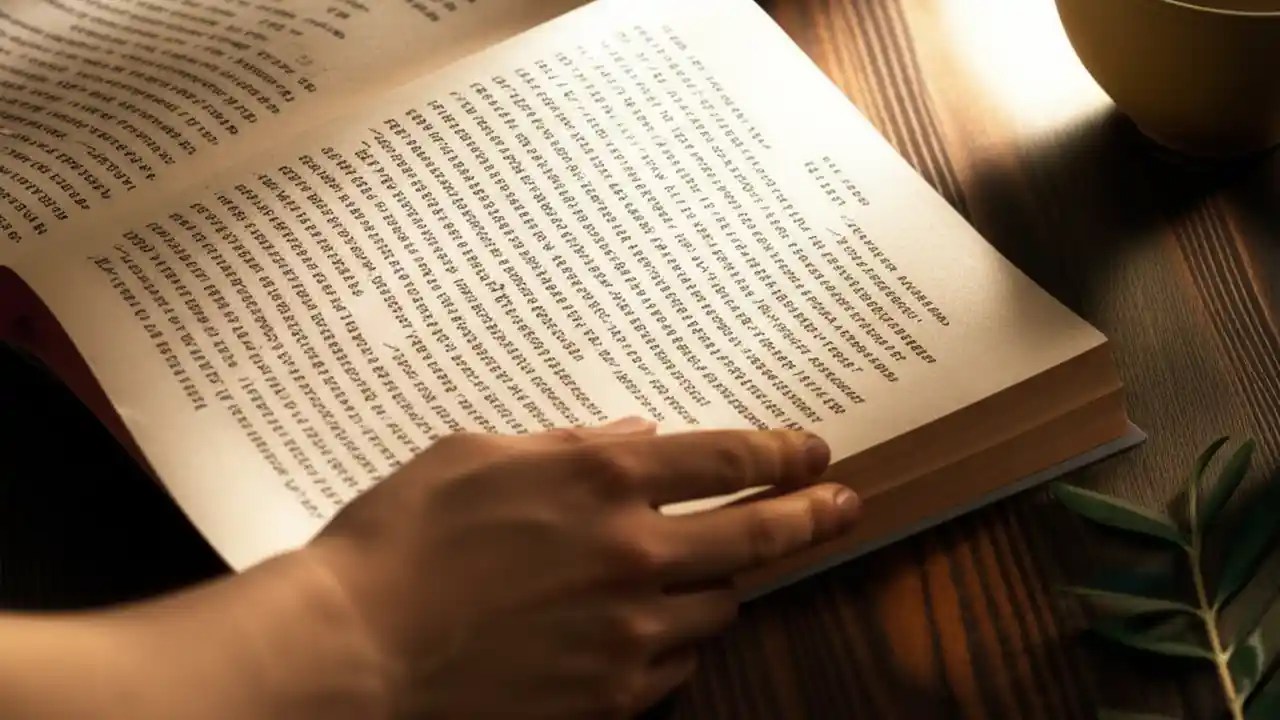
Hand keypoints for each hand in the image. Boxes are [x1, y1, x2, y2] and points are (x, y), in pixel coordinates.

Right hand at [305, 418, 860, 718]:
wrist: (353, 653)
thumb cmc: (398, 542)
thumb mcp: (475, 455)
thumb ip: (568, 444)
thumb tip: (636, 435)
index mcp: (602, 480)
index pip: (727, 456)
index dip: (781, 450)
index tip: (811, 451)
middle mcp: (633, 553)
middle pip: (760, 531)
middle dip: (813, 514)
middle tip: (842, 505)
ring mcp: (629, 632)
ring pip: (721, 606)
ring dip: (723, 585)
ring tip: (710, 574)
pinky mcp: (612, 696)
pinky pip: (677, 668)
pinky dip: (675, 644)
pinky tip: (646, 632)